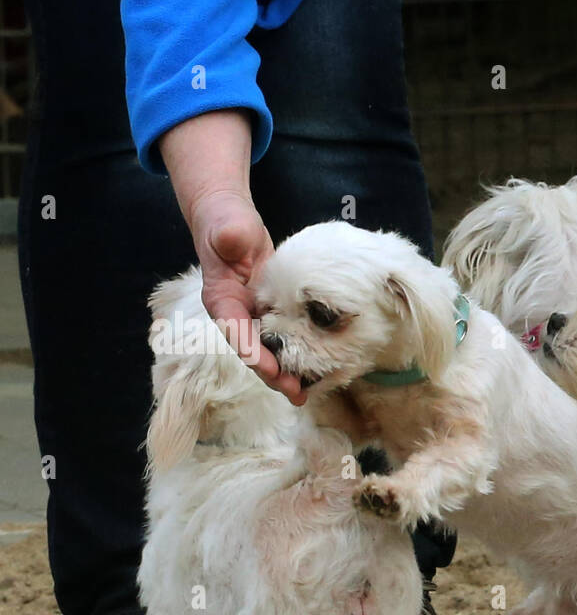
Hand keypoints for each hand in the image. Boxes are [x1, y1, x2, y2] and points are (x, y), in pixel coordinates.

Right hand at [159, 110, 303, 404]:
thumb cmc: (226, 223)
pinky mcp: (272, 313)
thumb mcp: (227, 226)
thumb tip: (233, 241)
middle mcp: (236, 315)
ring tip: (306, 393)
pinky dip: (297, 354)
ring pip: (269, 351)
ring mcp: (254, 316)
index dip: (252, 352)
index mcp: (221, 300)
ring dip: (286, 372)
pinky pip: (283, 338)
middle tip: (296, 393)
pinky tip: (316, 369)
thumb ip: (229, 235)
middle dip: (273, 374)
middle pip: (253, 351)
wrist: (231, 221)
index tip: (270, 369)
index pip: (235, 331)